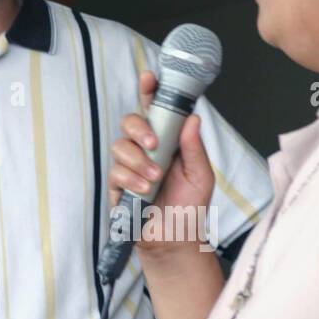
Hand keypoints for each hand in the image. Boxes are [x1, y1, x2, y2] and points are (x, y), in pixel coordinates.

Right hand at [107, 70, 215, 251]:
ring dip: (139, 160)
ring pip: (120, 146)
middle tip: (153, 143)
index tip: (150, 78)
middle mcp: (146, 150)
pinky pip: (116, 171)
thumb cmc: (190, 207)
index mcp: (167, 142)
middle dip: (139, 128)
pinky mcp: (118, 185)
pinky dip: (131, 179)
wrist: (176, 240)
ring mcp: (130, 166)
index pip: (155, 111)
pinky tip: (145, 190)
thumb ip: (194, 148)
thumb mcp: (201, 176)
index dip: (149, 92)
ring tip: (155, 178)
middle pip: (130, 122)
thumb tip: (192, 119)